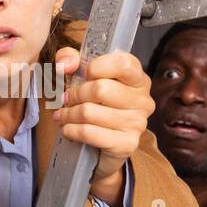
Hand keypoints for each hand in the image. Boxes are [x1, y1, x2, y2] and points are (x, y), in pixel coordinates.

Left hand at [52, 49, 153, 206]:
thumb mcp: (82, 75)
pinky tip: (67, 129)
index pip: (124, 63)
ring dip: (69, 114)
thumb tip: (64, 65)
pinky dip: (71, 130)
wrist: (101, 148)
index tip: (85, 74)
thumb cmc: (94, 105)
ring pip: (90, 112)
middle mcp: (142, 100)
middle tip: (66, 100)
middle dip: (75, 94)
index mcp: (137, 78)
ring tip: (63, 115)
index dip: (98, 67)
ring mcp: (137, 123)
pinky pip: (89, 133)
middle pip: (101, 89)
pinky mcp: (126, 144)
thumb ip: (71, 58)